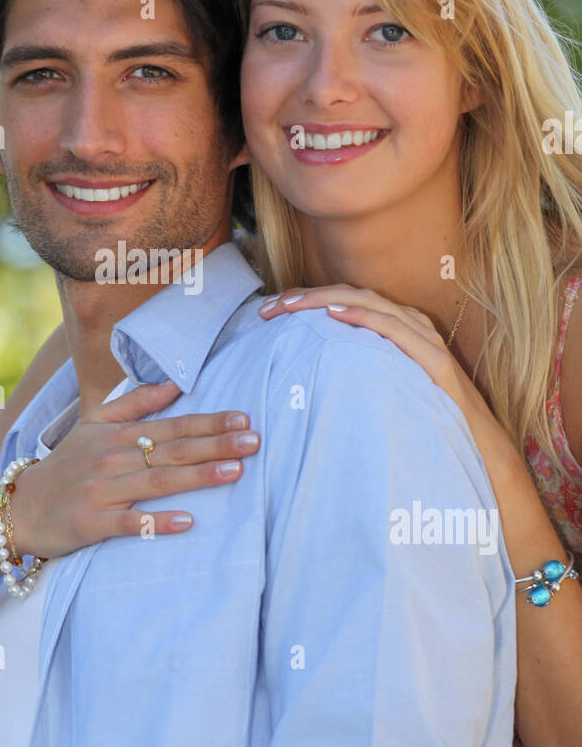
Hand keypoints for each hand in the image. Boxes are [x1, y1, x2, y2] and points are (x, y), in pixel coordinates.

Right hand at [9, 379, 260, 558]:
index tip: (243, 419)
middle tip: (254, 441)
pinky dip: (157, 522)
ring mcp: (101, 491)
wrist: (16, 508)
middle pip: (171, 451)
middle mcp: (111, 459)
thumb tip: (175, 384)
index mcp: (116, 436)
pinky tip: (187, 523)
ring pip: (157, 482)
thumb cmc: (64, 467)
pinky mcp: (90, 523)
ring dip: (197, 477)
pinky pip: (129, 523)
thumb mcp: (92, 426)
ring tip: (234, 472)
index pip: (171, 426)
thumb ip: (133, 403)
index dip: (208, 422)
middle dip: (215, 445)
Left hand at [259, 284, 513, 462]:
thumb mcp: (381, 392)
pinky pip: (394, 330)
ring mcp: (424, 340)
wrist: (479, 449)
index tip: (267, 311)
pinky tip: (333, 315)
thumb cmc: (425, 422)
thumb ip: (355, 375)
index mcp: (397, 329)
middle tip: (267, 308)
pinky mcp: (434, 361)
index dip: (304, 301)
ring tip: (289, 305)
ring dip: (323, 301)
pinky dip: (362, 318)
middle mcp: (411, 325)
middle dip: (304, 297)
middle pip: (350, 297)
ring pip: (368, 305)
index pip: (344, 302)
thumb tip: (305, 377)